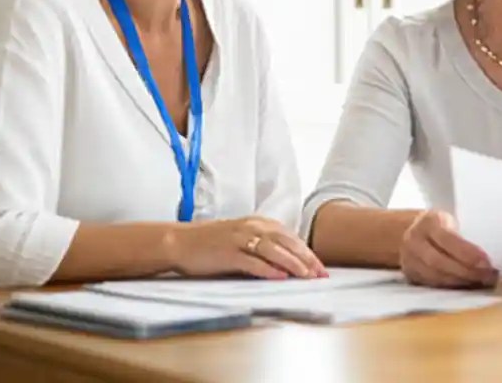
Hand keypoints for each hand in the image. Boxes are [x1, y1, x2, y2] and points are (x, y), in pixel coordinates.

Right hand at [169, 216, 328, 279]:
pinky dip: (268, 270)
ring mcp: (240, 239)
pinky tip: (281, 278)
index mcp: (258, 223)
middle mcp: (252, 227)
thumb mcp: (243, 237)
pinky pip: (252, 262)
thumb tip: (290, 261)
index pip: (291, 237)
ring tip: (307, 276)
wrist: (179, 242)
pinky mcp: (227, 253)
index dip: (308, 253)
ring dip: (293, 264)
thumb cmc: (212, 243)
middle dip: (306, 259)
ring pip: (274, 251)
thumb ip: (264, 244)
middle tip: (321, 275)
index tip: (322, 268)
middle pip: (287, 243)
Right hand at [400, 210, 497, 288]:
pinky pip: (432, 284)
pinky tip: (468, 286)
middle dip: (467, 272)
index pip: (447, 239)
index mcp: (429, 221)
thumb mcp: (450, 218)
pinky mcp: (411, 275)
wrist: (408, 231)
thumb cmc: (439, 224)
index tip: (487, 262)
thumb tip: (493, 250)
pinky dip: (452, 287)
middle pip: (440, 261)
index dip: (468, 253)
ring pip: (436, 276)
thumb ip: (464, 232)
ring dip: (461, 282)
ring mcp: (409, 259)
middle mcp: (415, 240)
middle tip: (489, 276)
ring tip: (483, 282)